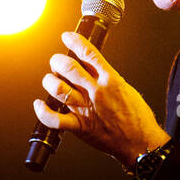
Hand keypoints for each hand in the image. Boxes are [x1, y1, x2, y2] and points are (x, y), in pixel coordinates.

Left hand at [33, 31, 169, 169]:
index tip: (67, 37)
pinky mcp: (80, 126)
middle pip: (69, 67)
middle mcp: (96, 92)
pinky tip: (40, 104)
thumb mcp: (126, 89)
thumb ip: (109, 78)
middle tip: (56, 61)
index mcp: (111, 80)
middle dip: (57, 61)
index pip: (89, 53)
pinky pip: (55, 119)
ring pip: (58, 88)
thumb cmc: (137, 118)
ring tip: (50, 79)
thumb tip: (94, 67)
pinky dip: (43, 111)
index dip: (74, 41)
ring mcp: (86, 109)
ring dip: (49, 80)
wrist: (140, 143)